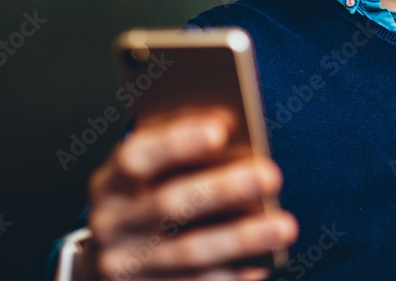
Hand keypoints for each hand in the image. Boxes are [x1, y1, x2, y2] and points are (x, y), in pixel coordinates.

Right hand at [87, 110, 297, 279]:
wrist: (118, 257)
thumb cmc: (151, 195)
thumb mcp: (153, 170)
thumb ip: (182, 150)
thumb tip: (232, 128)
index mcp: (111, 182)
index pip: (136, 157)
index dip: (175, 142)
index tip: (219, 130)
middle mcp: (111, 224)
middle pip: (169, 204)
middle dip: (222, 189)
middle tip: (270, 175)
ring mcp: (126, 266)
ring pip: (188, 252)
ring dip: (240, 238)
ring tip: (284, 226)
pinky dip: (232, 275)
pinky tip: (264, 264)